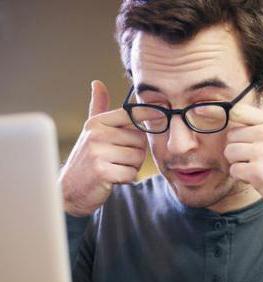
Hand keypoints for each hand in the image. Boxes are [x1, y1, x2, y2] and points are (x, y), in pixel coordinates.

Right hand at [59, 80, 149, 216]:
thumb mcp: (91, 131)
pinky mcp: (102, 171)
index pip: (130, 114)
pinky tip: (112, 179)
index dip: (149, 114)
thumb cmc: (87, 159)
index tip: (164, 112)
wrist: (70, 190)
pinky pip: (131, 173)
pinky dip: (126, 179)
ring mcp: (98, 152)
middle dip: (136, 152)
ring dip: (132, 166)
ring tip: (114, 168)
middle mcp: (96, 134)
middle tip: (118, 159)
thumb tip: (97, 83)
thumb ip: (98, 108)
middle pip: (140, 140)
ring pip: (138, 157)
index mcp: (97, 123)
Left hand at [224, 82, 262, 220]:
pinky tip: (256, 179)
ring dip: (238, 164)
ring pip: (230, 152)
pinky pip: (233, 170)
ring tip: (257, 169)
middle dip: (239, 149)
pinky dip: (241, 177)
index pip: (239, 112)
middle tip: (256, 159)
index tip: (241, 137)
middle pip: (232, 135)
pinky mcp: (257, 172)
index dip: (234, 124)